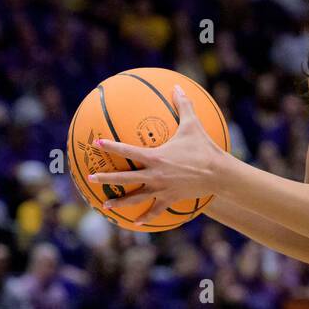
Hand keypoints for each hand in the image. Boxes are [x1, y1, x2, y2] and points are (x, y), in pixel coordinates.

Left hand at [90, 85, 224, 211]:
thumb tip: (177, 86)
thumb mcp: (193, 124)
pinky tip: (136, 223)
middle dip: (106, 179)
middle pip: (124, 178)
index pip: (127, 151)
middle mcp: (154, 174)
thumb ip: (183, 105)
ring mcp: (161, 189)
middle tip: (90, 178)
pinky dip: (146, 217)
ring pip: (135, 197)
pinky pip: (155, 210)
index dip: (110, 146)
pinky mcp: (170, 198)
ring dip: (119, 202)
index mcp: (155, 156)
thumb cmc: (204, 148)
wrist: (218, 174)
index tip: (96, 143)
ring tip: (105, 205)